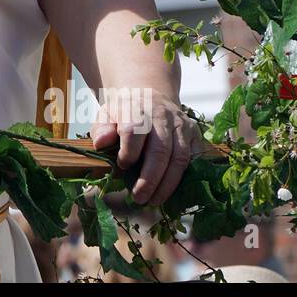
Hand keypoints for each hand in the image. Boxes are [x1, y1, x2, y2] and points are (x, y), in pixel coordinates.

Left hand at [90, 91, 199, 205]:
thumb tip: (101, 144)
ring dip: (168, 184)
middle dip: (149, 179)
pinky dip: (185, 178)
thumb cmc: (126, 112)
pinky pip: (195, 159)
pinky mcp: (194, 133)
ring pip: (179, 158)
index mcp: (136, 109)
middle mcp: (161, 116)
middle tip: (139, 198)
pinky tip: (172, 192)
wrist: (150, 96)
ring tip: (154, 201)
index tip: (122, 166)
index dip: (129, 152)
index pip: (134, 131)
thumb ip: (102, 128)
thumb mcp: (107, 114)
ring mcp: (181, 124)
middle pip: (160, 150)